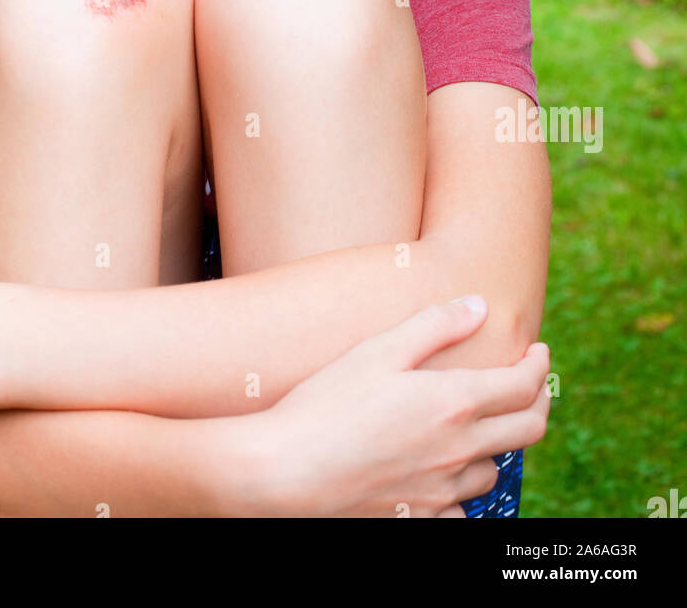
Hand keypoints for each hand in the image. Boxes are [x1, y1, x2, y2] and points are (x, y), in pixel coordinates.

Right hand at [258, 296, 550, 517]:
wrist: (286, 472)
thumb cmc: (327, 403)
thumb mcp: (378, 350)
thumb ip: (434, 326)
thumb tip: (479, 306)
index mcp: (454, 403)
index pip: (523, 385)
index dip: (538, 366)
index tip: (538, 352)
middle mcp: (458, 451)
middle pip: (528, 430)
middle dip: (538, 401)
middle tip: (532, 385)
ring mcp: (442, 491)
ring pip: (494, 471)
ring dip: (495, 446)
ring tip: (480, 427)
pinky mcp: (419, 519)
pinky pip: (460, 511)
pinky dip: (460, 492)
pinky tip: (443, 475)